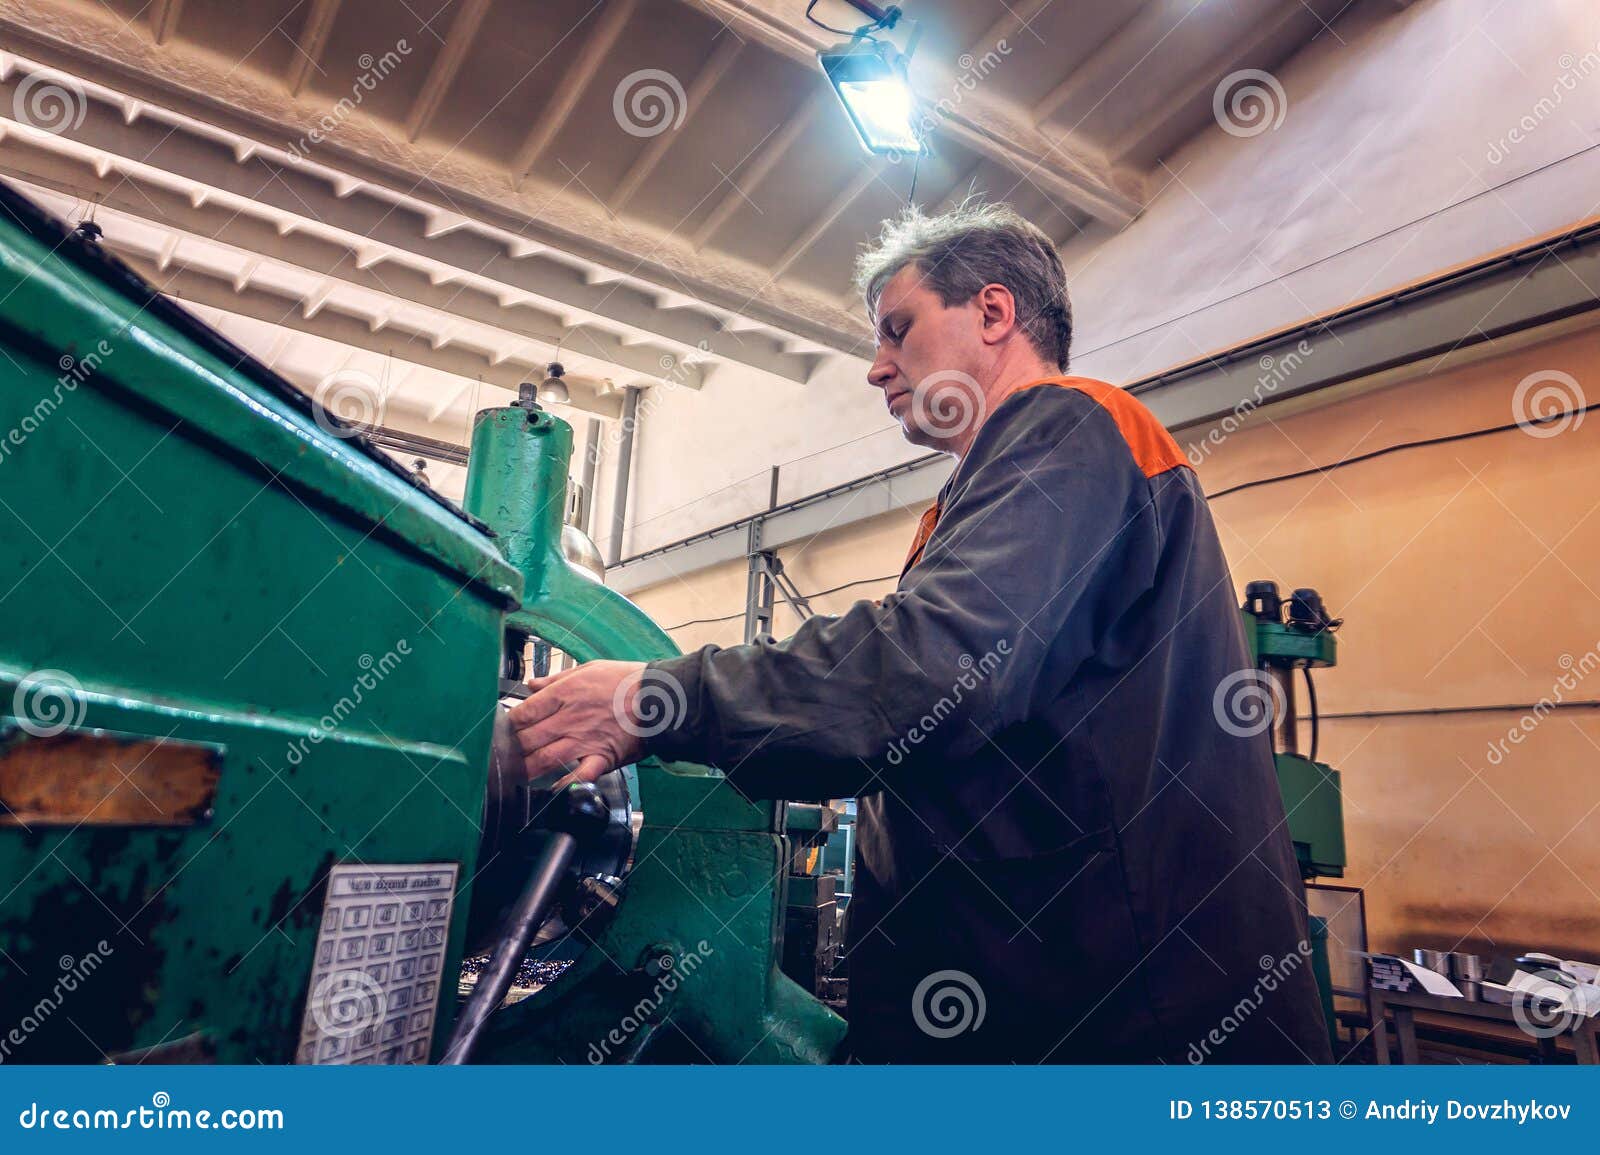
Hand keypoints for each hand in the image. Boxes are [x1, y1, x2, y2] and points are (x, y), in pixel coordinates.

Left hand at [508, 660, 648, 785]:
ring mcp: (584, 740)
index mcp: (565, 695)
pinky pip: (579, 775)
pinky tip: (553, 791)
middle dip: (511, 749)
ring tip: (515, 775)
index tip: (503, 729)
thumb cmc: (627, 680)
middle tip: (503, 756)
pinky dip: (565, 785)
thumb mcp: (589, 669)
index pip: (524, 712)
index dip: (508, 723)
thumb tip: (531, 685)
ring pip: (545, 758)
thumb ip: (556, 679)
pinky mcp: (602, 757)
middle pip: (528, 738)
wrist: (661, 697)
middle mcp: (569, 719)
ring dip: (526, 769)